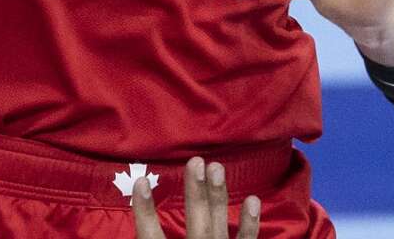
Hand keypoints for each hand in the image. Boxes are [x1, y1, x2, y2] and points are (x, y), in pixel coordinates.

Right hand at [131, 157, 260, 238]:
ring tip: (217, 167)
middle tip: (196, 161)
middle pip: (196, 225)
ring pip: (219, 227)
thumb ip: (152, 238)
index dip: (145, 212)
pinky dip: (250, 224)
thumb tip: (140, 210)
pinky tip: (253, 200)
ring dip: (218, 197)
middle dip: (196, 193)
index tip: (140, 180)